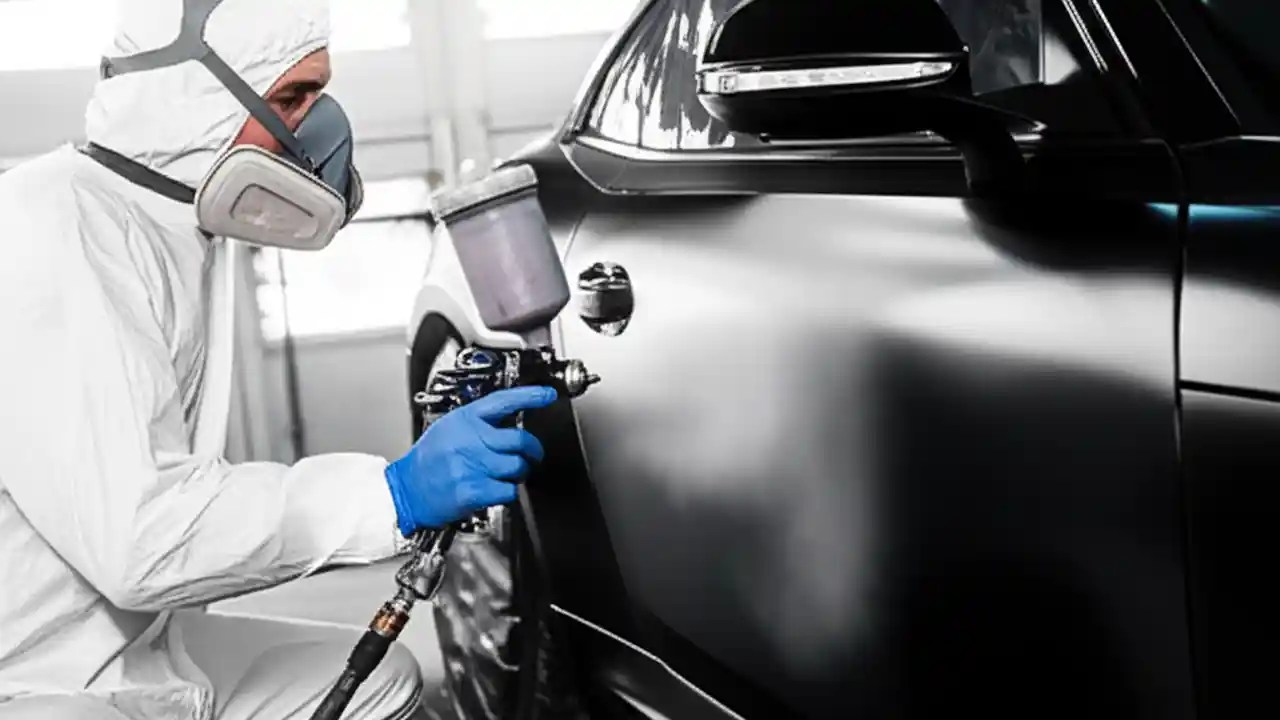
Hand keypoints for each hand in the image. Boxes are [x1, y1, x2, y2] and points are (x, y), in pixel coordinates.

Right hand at [384, 386, 557, 535]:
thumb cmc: (426, 462)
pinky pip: (509, 489)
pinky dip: (507, 492)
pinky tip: (495, 489)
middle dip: (533, 450)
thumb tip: (508, 421)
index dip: (530, 396)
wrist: (406, 491)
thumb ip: (477, 423)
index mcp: (464, 420)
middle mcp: (470, 440)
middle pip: (520, 440)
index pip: (503, 401)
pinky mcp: (474, 490)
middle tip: (532, 454)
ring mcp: (472, 465)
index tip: (547, 395)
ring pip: (518, 466)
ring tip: (507, 474)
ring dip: (519, 472)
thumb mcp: (448, 429)